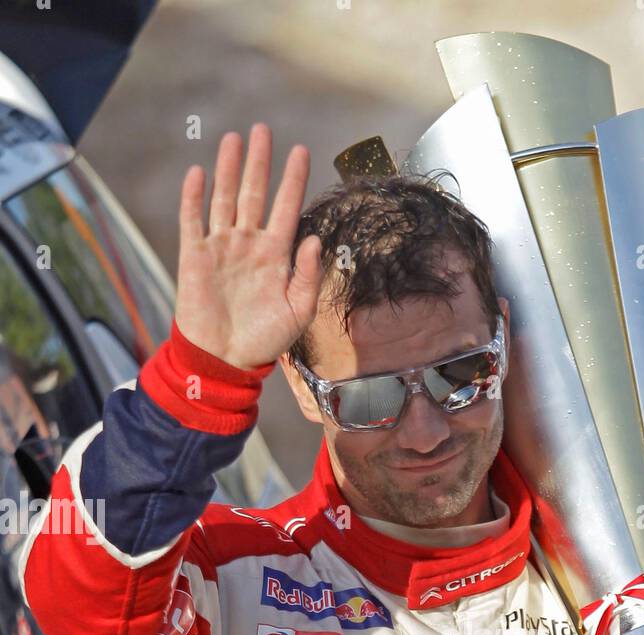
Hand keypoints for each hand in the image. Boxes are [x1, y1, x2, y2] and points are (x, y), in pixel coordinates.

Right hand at [175, 123, 322, 368]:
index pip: (287, 208)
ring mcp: (221, 248)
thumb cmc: (264, 341)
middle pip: (254, 194)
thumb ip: (307, 275)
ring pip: (224, 199)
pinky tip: (199, 173)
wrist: (225, 360)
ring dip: (227, 169)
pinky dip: (194, 198)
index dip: (294, 180)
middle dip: (259, 162)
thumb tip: (314, 238)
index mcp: (275, 256)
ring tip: (233, 139)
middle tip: (263, 130)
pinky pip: (192, 221)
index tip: (302, 151)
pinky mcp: (195, 257)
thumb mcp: (297, 312)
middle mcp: (248, 244)